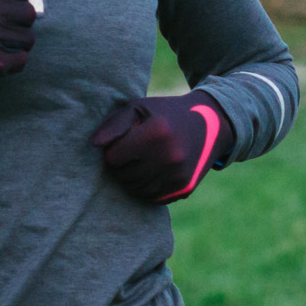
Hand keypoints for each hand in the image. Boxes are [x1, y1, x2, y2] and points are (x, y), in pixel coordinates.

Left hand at [93, 89, 234, 202]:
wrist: (211, 124)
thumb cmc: (165, 114)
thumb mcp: (139, 107)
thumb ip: (114, 124)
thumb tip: (94, 144)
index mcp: (156, 133)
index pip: (113, 159)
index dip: (113, 152)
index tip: (121, 144)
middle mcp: (169, 157)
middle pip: (123, 177)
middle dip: (121, 167)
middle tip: (129, 155)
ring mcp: (178, 175)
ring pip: (136, 190)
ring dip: (131, 180)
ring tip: (139, 163)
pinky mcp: (184, 189)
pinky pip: (152, 198)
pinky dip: (146, 189)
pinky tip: (151, 173)